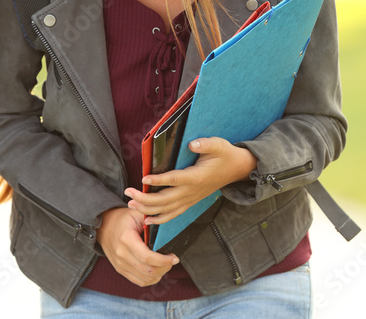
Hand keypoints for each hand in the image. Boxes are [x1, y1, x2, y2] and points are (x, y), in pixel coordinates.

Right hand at [98, 207, 178, 286]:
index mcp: (126, 239)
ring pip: (145, 279)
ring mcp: (120, 264)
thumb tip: (167, 226)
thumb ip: (151, 218)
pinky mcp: (120, 270)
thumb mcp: (136, 214)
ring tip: (164, 265)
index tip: (174, 257)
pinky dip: (151, 279)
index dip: (164, 261)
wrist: (103, 226)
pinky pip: (139, 281)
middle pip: (148, 270)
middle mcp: (121, 254)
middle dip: (165, 268)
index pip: (147, 257)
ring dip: (159, 274)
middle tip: (171, 260)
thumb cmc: (122, 219)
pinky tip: (156, 271)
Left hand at [127, 137, 257, 224]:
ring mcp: (190, 199)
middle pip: (166, 199)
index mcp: (196, 177)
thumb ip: (206, 144)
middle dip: (145, 198)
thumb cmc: (225, 155)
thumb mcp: (219, 145)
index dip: (159, 179)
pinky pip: (173, 214)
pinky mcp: (190, 202)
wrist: (237, 169)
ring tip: (131, 205)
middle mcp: (192, 191)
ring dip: (148, 209)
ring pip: (167, 209)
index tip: (144, 178)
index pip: (175, 179)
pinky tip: (146, 220)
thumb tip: (192, 144)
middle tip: (128, 193)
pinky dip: (159, 219)